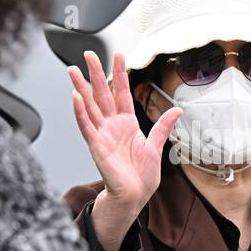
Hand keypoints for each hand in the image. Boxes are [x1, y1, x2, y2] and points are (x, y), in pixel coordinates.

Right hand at [69, 51, 181, 250]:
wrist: (135, 197)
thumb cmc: (141, 176)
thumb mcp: (156, 146)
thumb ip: (163, 126)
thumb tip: (176, 110)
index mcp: (127, 124)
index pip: (121, 93)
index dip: (119, 74)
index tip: (118, 56)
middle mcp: (112, 126)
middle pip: (102, 94)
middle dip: (96, 73)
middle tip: (89, 54)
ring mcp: (102, 135)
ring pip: (89, 107)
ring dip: (81, 88)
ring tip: (74, 70)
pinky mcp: (96, 147)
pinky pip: (86, 127)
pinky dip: (80, 112)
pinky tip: (75, 97)